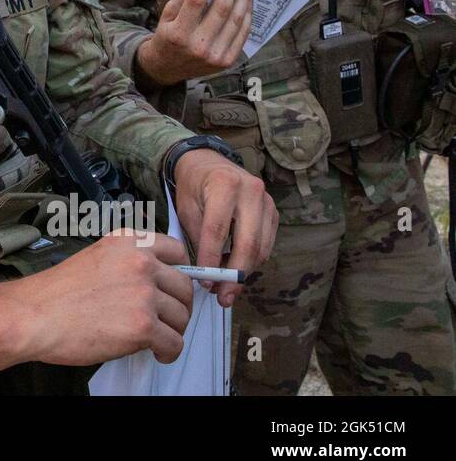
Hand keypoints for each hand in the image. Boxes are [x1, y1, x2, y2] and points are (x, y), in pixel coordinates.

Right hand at [10, 229, 193, 365]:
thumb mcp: (96, 258)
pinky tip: (155, 352)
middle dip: (178, 305)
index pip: (177, 251)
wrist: (34, 315)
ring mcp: (143, 294)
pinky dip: (167, 352)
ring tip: (156, 337)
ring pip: (181, 316)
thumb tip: (154, 283)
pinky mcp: (143, 325)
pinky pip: (174, 343)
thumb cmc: (56, 293)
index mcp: (128, 242)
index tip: (172, 287)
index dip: (178, 272)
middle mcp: (140, 263)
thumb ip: (127, 263)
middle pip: (184, 286)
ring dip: (172, 330)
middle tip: (166, 318)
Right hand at [135, 0, 257, 88]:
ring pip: (235, 20)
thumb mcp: (167, 15)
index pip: (196, 1)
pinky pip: (242, 32)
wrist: (168, 68)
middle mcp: (198, 46)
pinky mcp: (228, 61)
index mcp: (178, 34)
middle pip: (221, 9)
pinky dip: (247, 13)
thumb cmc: (167, 36)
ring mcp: (215, 56)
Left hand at [171, 149, 276, 306]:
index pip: (218, 230)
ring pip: (260, 248)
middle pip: (247, 243)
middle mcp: (252, 191)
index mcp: (225, 185)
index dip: (212, 259)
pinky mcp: (273, 213)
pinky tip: (235, 271)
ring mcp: (267, 202)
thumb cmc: (193, 186)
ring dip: (244, 273)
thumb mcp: (186, 207)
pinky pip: (266, 245)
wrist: (207, 163)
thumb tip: (207, 273)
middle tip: (222, 297)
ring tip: (226, 289)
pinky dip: (252, 262)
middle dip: (234, 275)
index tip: (204, 282)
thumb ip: (198, 237)